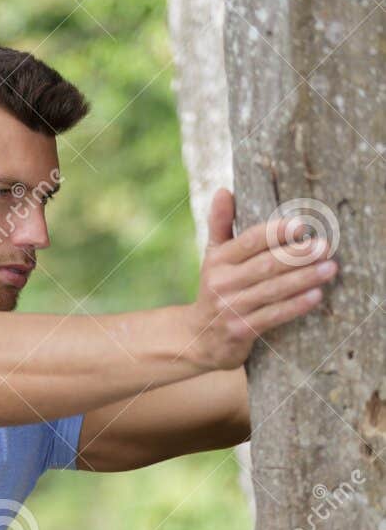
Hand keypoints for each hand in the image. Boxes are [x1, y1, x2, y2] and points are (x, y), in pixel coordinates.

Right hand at [188, 188, 338, 370]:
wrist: (199, 338)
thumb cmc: (216, 289)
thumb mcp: (213, 256)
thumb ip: (220, 224)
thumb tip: (223, 191)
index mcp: (218, 260)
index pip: (250, 241)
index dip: (276, 232)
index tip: (301, 225)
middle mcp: (222, 283)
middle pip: (265, 265)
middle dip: (297, 255)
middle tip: (324, 246)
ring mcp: (231, 308)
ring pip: (273, 290)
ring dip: (304, 279)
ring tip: (330, 268)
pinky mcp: (241, 331)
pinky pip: (273, 316)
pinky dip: (295, 306)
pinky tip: (316, 296)